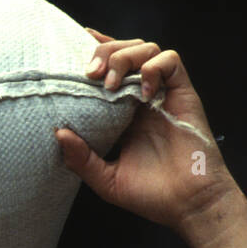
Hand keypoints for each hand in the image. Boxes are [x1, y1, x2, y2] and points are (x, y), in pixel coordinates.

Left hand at [55, 29, 239, 233]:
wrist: (188, 206)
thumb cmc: (152, 195)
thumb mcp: (106, 179)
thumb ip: (81, 159)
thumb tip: (57, 132)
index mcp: (125, 111)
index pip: (111, 66)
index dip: (97, 48)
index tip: (74, 41)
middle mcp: (144, 97)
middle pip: (126, 49)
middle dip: (104, 52)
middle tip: (89, 74)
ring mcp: (165, 94)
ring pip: (147, 49)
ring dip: (124, 57)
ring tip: (109, 83)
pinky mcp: (184, 94)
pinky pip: (172, 61)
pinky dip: (153, 67)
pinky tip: (142, 91)